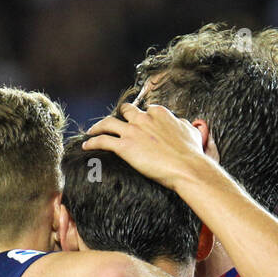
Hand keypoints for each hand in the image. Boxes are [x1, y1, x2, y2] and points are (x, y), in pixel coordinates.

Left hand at [81, 103, 214, 190]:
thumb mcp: (191, 132)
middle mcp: (144, 118)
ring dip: (98, 126)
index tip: (138, 122)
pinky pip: (102, 140)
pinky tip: (86, 145)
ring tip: (92, 131)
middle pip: (125, 111)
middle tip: (114, 123)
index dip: (141, 116)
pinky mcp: (124, 146)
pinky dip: (92, 142)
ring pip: (108, 122)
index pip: (146, 109)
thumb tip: (183, 124)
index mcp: (159, 113)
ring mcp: (132, 131)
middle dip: (119, 116)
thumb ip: (183, 125)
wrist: (186, 167)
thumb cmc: (191, 153)